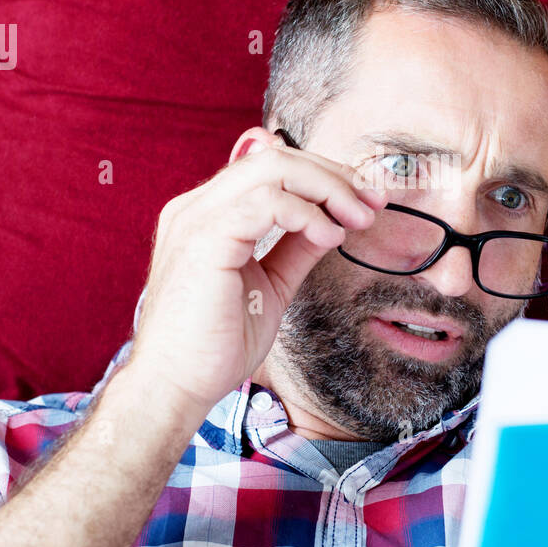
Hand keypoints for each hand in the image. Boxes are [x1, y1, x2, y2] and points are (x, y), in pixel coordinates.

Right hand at [125, 131, 387, 412]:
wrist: (174, 388)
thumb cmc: (214, 346)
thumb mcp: (270, 286)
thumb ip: (295, 248)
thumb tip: (333, 223)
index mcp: (208, 214)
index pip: (270, 167)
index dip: (324, 175)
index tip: (366, 199)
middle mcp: (197, 207)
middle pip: (275, 158)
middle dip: (334, 175)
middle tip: (373, 201)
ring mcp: (195, 219)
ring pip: (272, 168)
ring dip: (328, 189)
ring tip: (358, 219)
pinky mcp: (203, 240)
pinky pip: (264, 202)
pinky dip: (306, 213)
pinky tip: (329, 236)